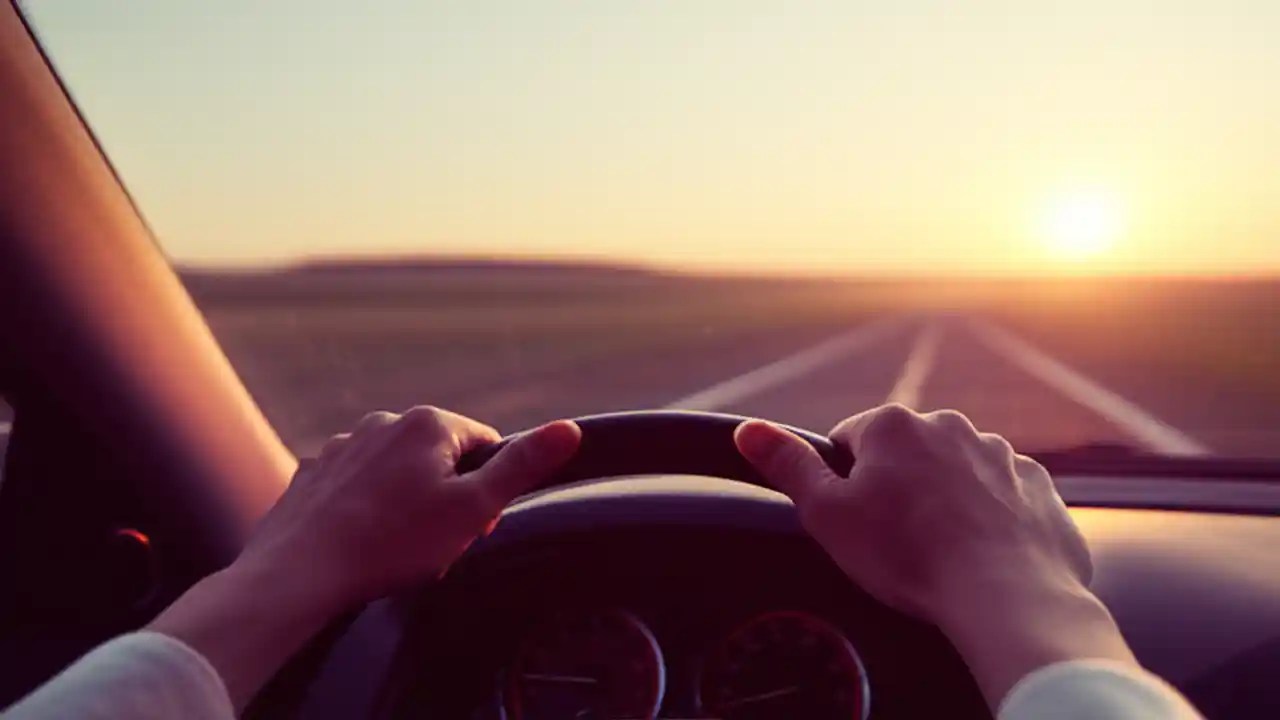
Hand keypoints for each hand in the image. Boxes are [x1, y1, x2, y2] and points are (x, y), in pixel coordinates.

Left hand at [151, 406, 579, 709]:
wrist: (302, 570)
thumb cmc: (394, 542)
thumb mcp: (474, 508)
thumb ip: (522, 466)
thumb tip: (571, 428)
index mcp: (429, 423)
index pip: (486, 446)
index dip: (489, 491)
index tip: (474, 527)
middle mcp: (385, 420)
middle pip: (440, 459)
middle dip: (447, 498)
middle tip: (436, 544)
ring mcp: (344, 444)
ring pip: (397, 472)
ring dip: (407, 503)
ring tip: (397, 548)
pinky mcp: (314, 471)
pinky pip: (357, 487)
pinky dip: (366, 509)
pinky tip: (363, 541)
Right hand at [734, 404, 1134, 707]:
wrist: (1005, 593)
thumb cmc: (909, 556)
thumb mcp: (826, 514)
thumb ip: (787, 465)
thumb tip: (747, 430)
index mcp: (892, 425)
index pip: (848, 443)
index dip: (845, 486)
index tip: (857, 522)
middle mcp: (949, 425)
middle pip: (904, 455)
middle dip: (897, 489)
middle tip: (895, 542)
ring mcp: (999, 454)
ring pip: (954, 474)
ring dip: (944, 502)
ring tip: (940, 551)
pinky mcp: (1036, 486)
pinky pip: (1001, 496)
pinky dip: (989, 518)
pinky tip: (980, 553)